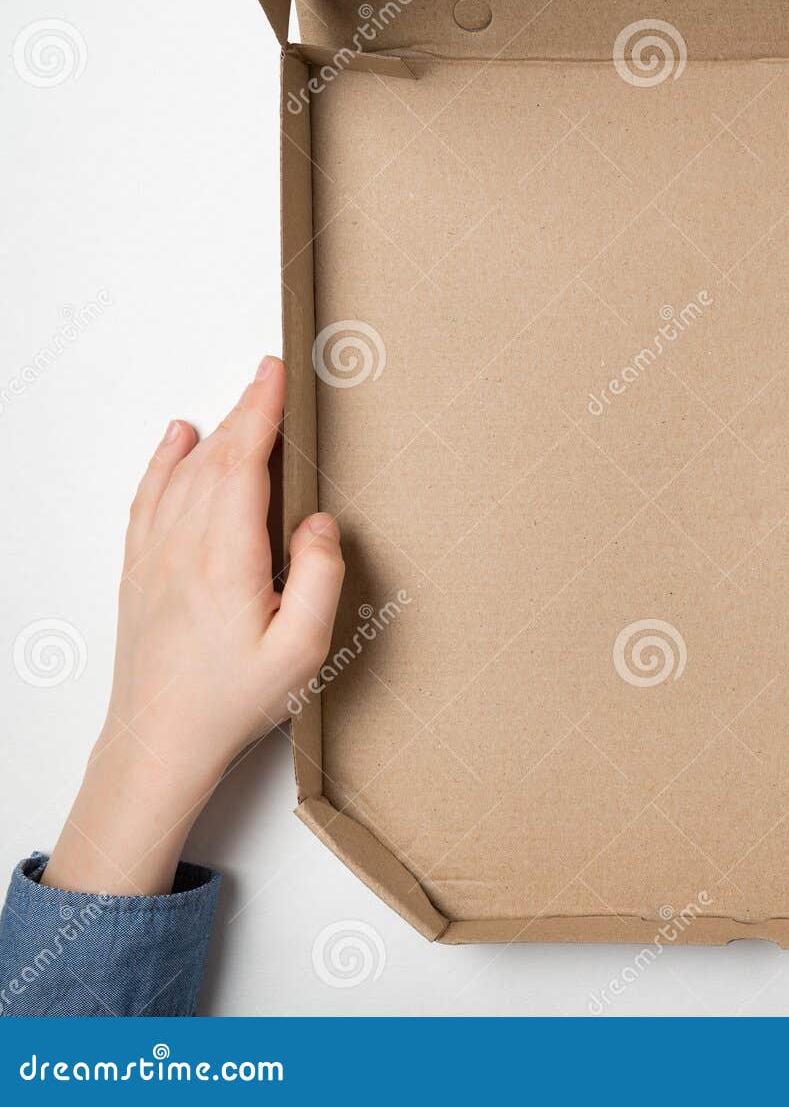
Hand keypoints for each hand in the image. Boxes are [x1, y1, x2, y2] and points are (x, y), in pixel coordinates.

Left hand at [44, 357, 344, 895]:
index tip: (274, 374)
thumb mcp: (302, 650)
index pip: (242, 463)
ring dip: (212, 431)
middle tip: (268, 376)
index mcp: (225, 559)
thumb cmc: (231, 703)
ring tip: (238, 403)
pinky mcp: (139, 573)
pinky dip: (164, 461)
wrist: (159, 742)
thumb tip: (319, 523)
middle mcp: (182, 548)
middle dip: (244, 411)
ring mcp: (153, 558)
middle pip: (213, 458)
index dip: (260, 412)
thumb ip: (320, 578)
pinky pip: (149, 497)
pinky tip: (175, 442)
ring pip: (181, 473)